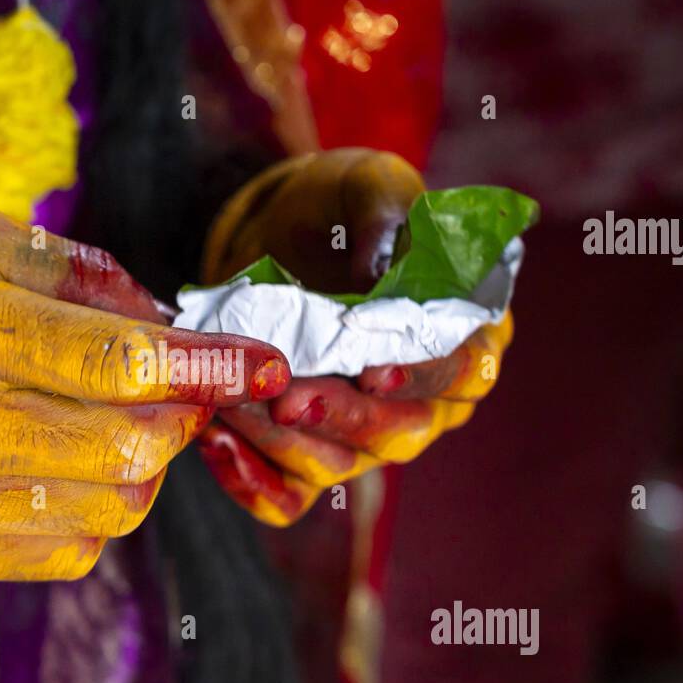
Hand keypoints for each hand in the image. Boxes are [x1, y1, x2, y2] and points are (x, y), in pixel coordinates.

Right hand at [0, 206, 288, 578]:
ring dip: (140, 461)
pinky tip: (55, 464)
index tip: (268, 363)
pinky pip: (76, 550)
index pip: (124, 365)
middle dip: (178, 414)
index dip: (212, 366)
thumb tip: (177, 324)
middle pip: (137, 448)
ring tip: (97, 418)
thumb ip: (83, 276)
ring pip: (117, 506)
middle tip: (165, 384)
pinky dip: (95, 506)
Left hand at [196, 148, 508, 525]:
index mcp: (465, 339)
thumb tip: (377, 266)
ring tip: (234, 400)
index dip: (423, 376)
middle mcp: (425, 403)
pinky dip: (252, 482)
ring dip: (283, 439)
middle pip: (400, 434)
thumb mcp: (368, 186)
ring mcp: (365, 438)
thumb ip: (382, 214)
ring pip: (337, 464)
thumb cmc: (344, 208)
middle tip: (291, 397)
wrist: (283, 234)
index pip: (462, 372)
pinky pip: (287, 496)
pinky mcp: (308, 455)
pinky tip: (217, 443)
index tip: (377, 371)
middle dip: (344, 418)